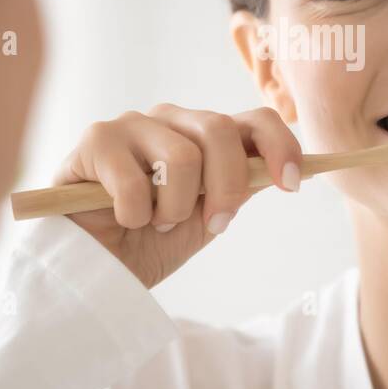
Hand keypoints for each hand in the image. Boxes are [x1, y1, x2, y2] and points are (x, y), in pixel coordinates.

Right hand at [53, 105, 302, 289]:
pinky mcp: (96, 140)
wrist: (94, 270)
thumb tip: (283, 170)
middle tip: (214, 223)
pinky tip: (121, 219)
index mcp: (204, 135)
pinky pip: (136, 183)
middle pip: (220, 131)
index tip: (293, 185)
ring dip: (174, 209)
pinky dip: (135, 216)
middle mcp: (171, 120)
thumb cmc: (149, 241)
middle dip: (226, 187)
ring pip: (182, 158)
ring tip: (154, 222)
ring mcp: (132, 124)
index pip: (255, 119)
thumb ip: (239, 187)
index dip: (281, 146)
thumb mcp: (207, 217)